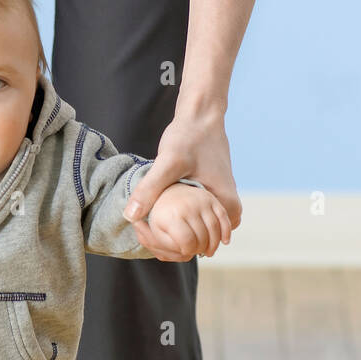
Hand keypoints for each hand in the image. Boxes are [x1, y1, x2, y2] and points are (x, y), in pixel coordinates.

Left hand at [122, 101, 241, 253]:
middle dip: (177, 240)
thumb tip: (130, 216)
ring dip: (180, 230)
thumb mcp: (168, 162)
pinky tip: (164, 212)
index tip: (151, 238)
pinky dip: (183, 219)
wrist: (201, 114)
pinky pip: (199, 218)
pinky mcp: (215, 196)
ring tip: (156, 224)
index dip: (175, 245)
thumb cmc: (188, 136)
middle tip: (150, 233)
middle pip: (201, 241)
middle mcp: (230, 210)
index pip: (202, 244)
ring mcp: (224, 203)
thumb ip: (150, 189)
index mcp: (226, 207)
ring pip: (200, 231)